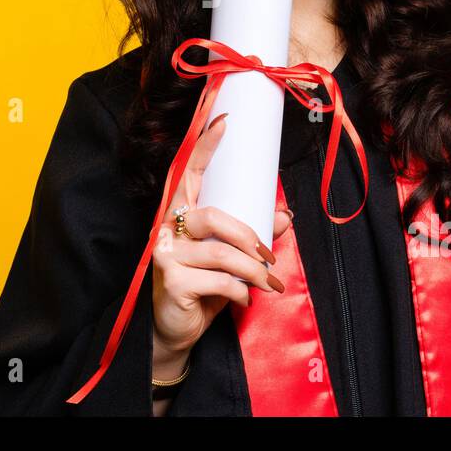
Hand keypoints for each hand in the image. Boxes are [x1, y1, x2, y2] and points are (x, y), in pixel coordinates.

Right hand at [150, 113, 293, 367]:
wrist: (176, 330)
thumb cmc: (202, 288)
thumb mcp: (231, 261)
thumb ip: (253, 237)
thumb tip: (284, 215)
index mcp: (181, 213)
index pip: (191, 172)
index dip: (206, 145)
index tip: (225, 120)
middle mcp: (167, 227)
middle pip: (214, 217)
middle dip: (250, 238)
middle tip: (270, 257)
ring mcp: (165, 253)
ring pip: (221, 252)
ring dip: (253, 271)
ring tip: (268, 284)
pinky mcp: (170, 280)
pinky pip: (219, 280)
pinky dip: (240, 292)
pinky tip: (243, 300)